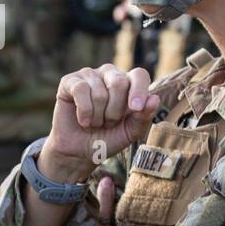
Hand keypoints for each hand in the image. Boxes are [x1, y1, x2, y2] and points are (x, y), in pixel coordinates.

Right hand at [40, 64, 159, 183]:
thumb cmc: (106, 138)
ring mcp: (89, 75)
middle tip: (108, 123)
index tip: (136, 109)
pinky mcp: (70, 81)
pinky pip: (81, 90)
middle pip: (119, 83)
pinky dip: (83, 111)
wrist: (79, 151)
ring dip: (97, 116)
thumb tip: (154, 98)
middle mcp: (110, 74)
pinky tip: (82, 120)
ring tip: (94, 122)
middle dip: (114, 111)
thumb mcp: (129, 133)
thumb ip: (143, 117)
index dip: (139, 90)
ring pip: (99, 91)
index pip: (139, 75)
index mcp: (128, 84)